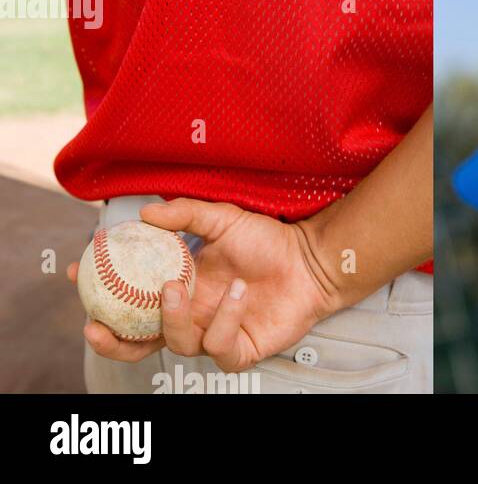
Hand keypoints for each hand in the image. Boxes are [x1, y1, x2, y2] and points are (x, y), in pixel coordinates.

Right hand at [69, 201, 340, 370]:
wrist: (313, 257)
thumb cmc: (269, 239)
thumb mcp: (223, 218)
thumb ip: (186, 214)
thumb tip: (144, 212)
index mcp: (180, 288)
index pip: (132, 300)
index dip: (102, 294)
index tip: (78, 271)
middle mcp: (192, 315)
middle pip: (139, 341)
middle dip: (111, 339)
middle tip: (96, 322)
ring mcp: (214, 335)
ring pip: (177, 344)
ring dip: (175, 317)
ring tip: (182, 285)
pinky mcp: (240, 350)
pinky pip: (219, 347)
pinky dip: (225, 319)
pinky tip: (239, 292)